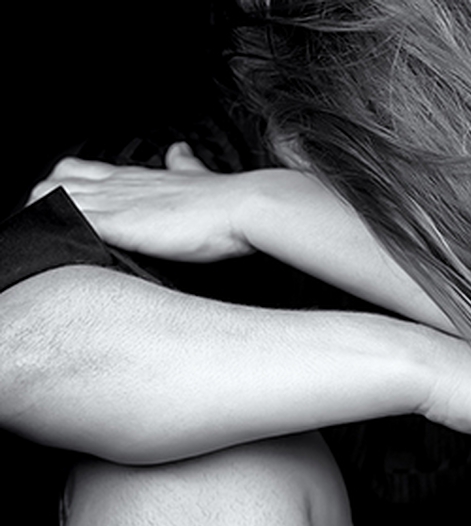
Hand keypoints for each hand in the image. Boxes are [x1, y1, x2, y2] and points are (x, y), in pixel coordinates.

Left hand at [27, 143, 255, 261]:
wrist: (242, 206)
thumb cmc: (225, 201)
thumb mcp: (198, 175)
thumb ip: (183, 165)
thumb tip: (180, 150)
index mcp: (134, 177)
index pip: (75, 171)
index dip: (63, 189)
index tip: (67, 209)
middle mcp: (118, 185)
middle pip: (52, 182)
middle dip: (46, 204)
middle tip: (59, 231)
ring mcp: (114, 202)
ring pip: (50, 198)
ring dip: (48, 220)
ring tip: (60, 244)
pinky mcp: (117, 224)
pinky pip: (67, 223)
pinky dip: (59, 235)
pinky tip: (65, 249)